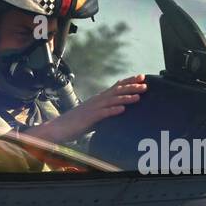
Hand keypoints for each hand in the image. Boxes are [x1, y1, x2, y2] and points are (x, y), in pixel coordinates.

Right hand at [27, 75, 146, 144]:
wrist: (59, 128)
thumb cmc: (77, 122)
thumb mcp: (95, 114)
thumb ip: (106, 110)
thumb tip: (119, 109)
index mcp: (99, 99)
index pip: (116, 86)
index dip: (129, 81)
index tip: (141, 77)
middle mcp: (97, 100)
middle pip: (117, 91)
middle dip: (132, 86)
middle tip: (145, 84)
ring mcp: (94, 108)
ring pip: (112, 100)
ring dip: (126, 98)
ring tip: (138, 96)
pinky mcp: (90, 118)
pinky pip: (103, 113)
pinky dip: (113, 110)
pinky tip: (122, 109)